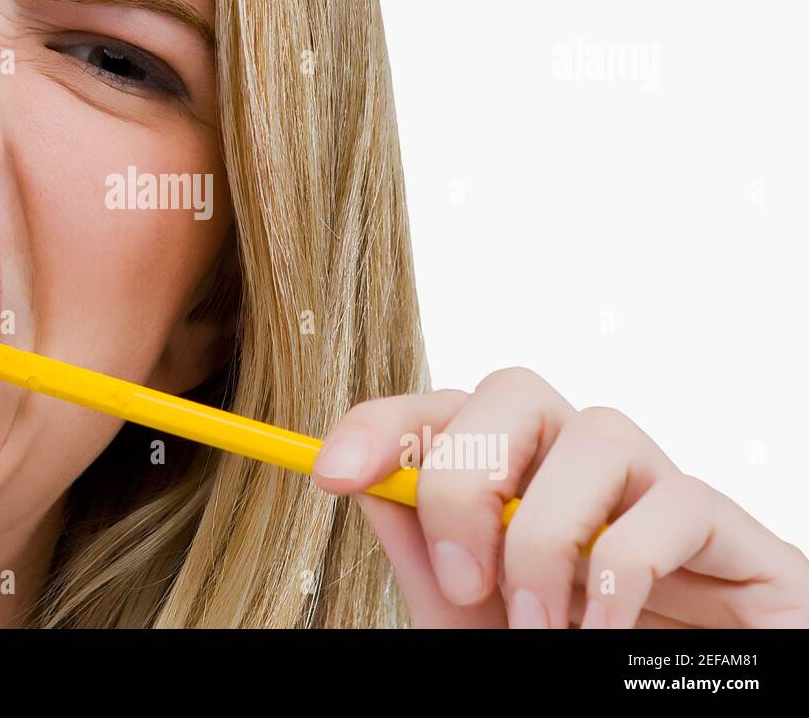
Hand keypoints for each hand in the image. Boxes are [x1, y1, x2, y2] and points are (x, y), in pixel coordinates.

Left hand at [311, 366, 808, 627]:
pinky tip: (601, 630)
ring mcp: (658, 492)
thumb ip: (427, 561)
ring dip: (545, 533)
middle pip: (514, 393)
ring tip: (539, 626)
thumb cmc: (571, 670)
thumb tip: (371, 486)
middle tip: (464, 580)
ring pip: (597, 431)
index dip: (382, 426)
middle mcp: (583, 472)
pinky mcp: (732, 534)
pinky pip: (677, 502)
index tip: (330, 471)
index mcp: (518, 484)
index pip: (445, 413)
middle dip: (465, 476)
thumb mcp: (472, 626)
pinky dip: (622, 568)